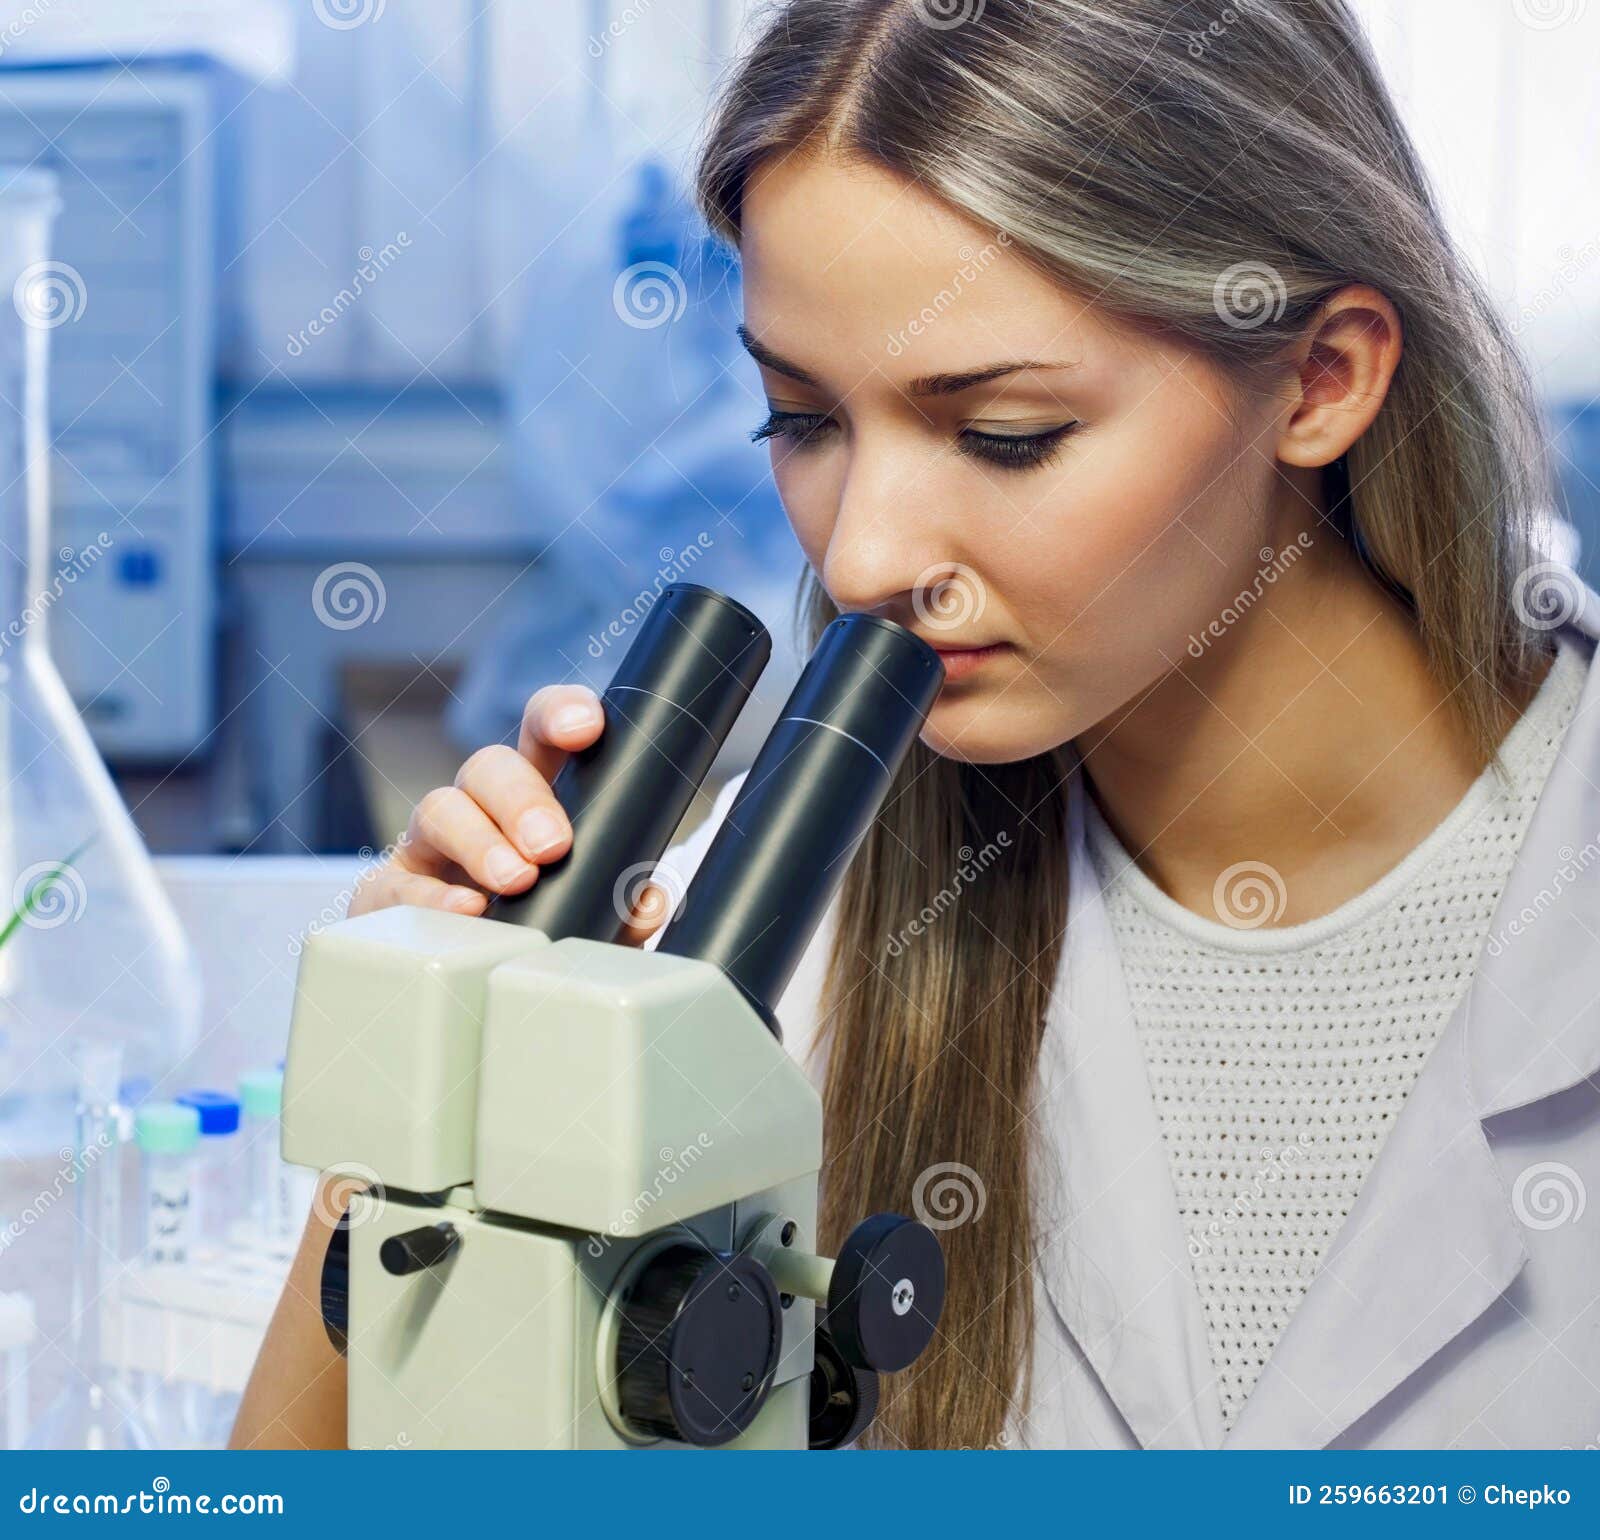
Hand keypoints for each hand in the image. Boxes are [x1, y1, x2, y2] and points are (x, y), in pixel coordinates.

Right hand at [347, 683, 670, 943]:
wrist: (454, 989)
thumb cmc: (530, 936)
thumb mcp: (584, 923)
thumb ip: (618, 912)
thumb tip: (646, 900)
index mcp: (533, 799)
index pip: (542, 733)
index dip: (560, 715)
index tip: (585, 727)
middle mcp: (477, 810)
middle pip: (489, 766)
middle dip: (522, 799)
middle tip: (553, 845)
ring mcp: (427, 848)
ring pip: (440, 808)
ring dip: (480, 842)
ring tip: (516, 880)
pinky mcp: (388, 894)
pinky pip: (400, 882)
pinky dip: (433, 896)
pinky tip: (467, 911)